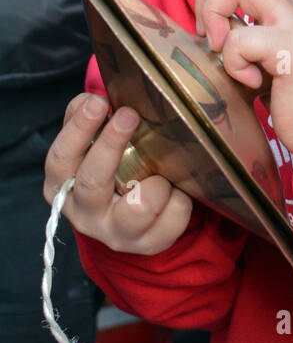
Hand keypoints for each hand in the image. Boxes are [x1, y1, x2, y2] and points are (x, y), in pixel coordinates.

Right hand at [43, 94, 192, 253]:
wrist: (130, 221)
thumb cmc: (109, 171)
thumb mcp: (89, 147)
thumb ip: (84, 118)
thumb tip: (95, 97)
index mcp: (62, 187)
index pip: (61, 159)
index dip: (78, 129)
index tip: (99, 102)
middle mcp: (85, 215)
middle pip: (92, 182)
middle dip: (112, 144)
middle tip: (129, 114)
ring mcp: (117, 234)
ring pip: (140, 207)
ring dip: (156, 181)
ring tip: (161, 171)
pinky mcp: (149, 245)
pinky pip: (174, 217)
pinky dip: (180, 198)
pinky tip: (176, 189)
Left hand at [194, 0, 292, 155]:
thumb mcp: (278, 55)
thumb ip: (255, 32)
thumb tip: (215, 25)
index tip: (214, 33)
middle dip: (209, 1)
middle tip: (210, 40)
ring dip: (215, 17)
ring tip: (225, 54)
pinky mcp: (292, 46)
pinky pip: (239, 39)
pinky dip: (233, 62)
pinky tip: (253, 83)